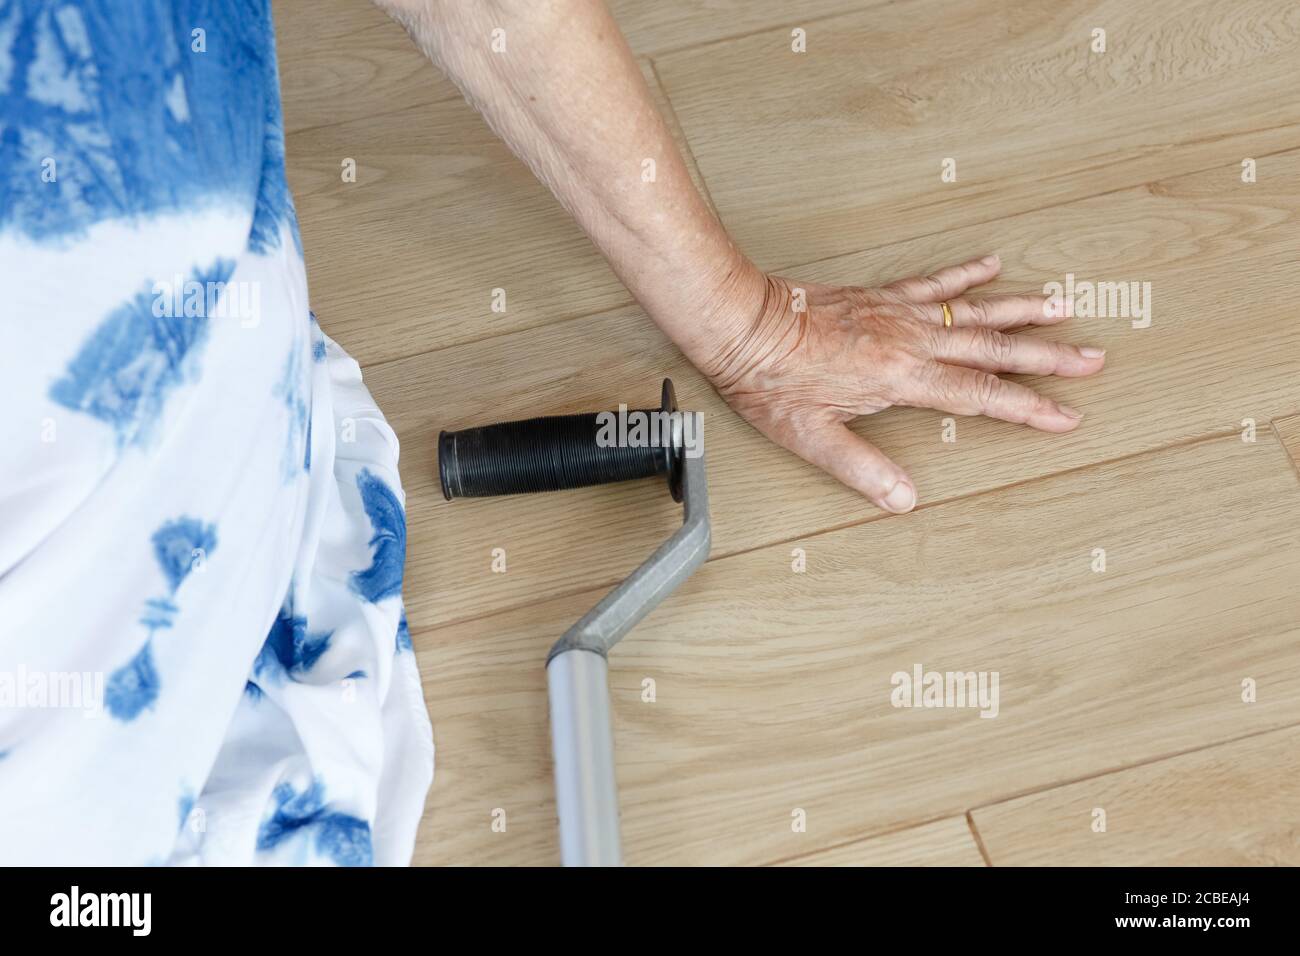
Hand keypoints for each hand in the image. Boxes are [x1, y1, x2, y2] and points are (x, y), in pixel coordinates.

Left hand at [699, 254, 1103, 513]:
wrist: (743, 324)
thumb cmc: (771, 381)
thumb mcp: (811, 437)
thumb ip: (862, 469)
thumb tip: (905, 501)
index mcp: (901, 378)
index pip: (979, 396)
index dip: (1027, 408)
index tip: (1066, 416)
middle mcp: (910, 341)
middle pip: (993, 348)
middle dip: (1046, 358)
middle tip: (1092, 359)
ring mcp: (898, 313)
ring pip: (974, 310)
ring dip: (1023, 309)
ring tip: (1066, 303)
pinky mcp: (881, 295)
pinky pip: (934, 282)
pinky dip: (965, 274)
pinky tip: (992, 263)